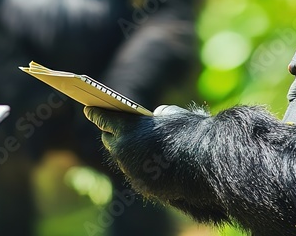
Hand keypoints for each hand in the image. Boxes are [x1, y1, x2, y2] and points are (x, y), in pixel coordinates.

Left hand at [83, 105, 203, 200]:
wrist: (207, 162)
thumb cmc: (192, 133)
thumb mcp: (173, 115)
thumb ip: (158, 115)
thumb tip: (155, 117)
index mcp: (127, 128)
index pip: (103, 119)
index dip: (96, 113)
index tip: (89, 110)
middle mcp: (123, 150)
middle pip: (109, 141)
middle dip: (110, 134)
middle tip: (109, 129)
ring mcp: (132, 171)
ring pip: (122, 160)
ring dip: (125, 152)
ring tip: (128, 146)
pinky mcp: (143, 186)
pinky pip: (136, 173)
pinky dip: (140, 167)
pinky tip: (145, 163)